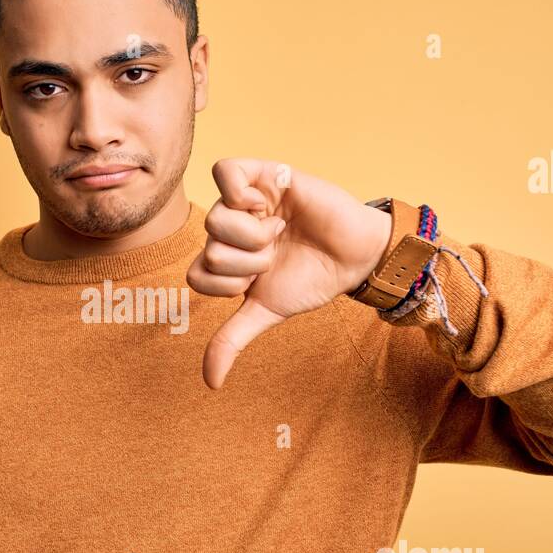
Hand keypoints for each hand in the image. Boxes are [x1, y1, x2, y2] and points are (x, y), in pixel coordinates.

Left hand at [187, 158, 393, 389]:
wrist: (355, 258)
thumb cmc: (311, 280)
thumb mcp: (266, 312)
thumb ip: (231, 340)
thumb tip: (209, 383)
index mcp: (224, 257)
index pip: (197, 275)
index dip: (230, 286)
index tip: (260, 281)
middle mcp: (229, 228)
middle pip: (209, 249)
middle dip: (250, 264)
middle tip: (276, 253)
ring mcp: (245, 199)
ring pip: (216, 220)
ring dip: (253, 236)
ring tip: (279, 231)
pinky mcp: (263, 173)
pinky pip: (225, 170)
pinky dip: (239, 193)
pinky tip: (263, 204)